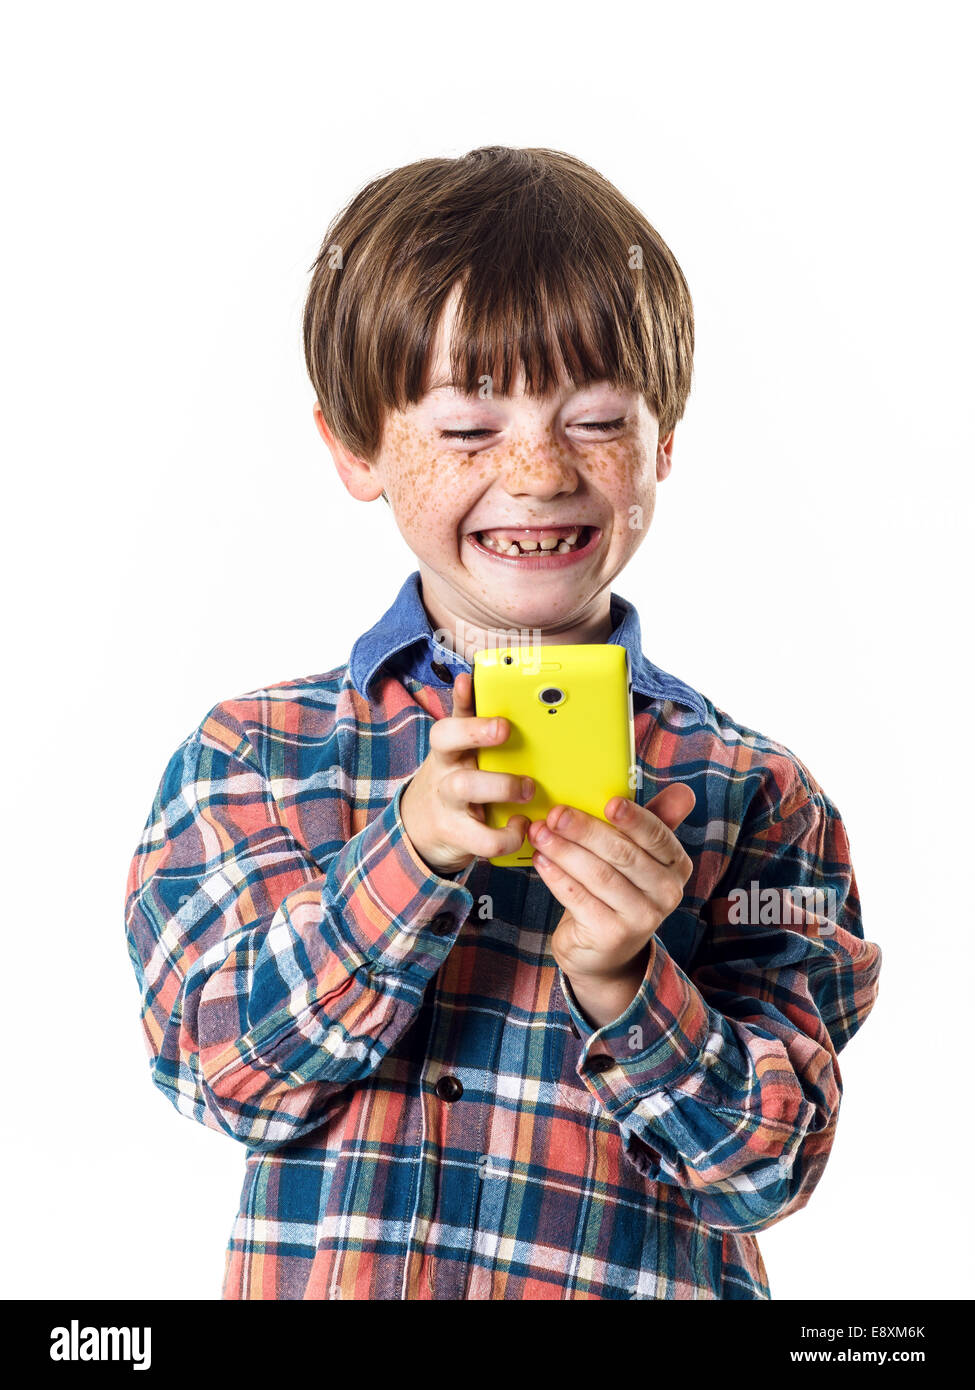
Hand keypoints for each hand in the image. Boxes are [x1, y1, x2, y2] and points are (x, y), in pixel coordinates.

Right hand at [400, 672, 533, 874]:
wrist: (421, 830)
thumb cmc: (453, 782)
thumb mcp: (457, 754)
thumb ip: (470, 722)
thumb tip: (477, 682)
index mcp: (449, 750)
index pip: (448, 719)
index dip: (458, 700)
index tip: (469, 681)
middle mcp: (444, 771)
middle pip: (446, 742)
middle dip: (478, 732)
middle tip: (506, 730)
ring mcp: (447, 803)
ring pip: (466, 786)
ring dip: (502, 785)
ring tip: (527, 788)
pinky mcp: (457, 835)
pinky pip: (483, 838)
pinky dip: (507, 835)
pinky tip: (521, 825)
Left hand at [527, 785, 695, 989]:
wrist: (605, 951)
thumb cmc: (620, 888)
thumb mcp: (639, 855)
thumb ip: (655, 820)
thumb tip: (683, 791)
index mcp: (676, 865)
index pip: (658, 836)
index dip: (634, 818)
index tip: (609, 802)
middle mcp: (666, 893)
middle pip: (622, 854)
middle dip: (584, 830)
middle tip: (555, 814)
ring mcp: (641, 918)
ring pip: (598, 875)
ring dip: (563, 850)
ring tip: (538, 832)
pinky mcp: (611, 935)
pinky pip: (579, 898)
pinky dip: (556, 876)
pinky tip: (540, 859)